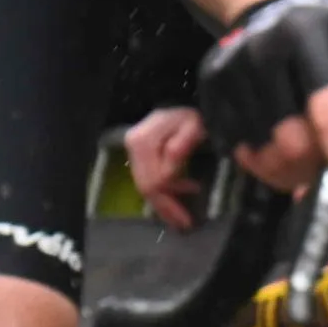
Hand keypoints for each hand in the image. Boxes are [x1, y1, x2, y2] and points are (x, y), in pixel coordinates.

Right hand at [123, 106, 212, 227]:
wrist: (187, 102)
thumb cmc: (193, 113)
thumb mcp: (194, 125)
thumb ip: (182, 145)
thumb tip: (169, 169)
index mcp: (143, 140)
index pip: (154, 178)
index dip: (172, 194)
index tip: (192, 205)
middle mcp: (133, 145)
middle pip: (145, 185)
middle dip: (165, 206)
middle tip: (185, 223)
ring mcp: (133, 150)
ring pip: (144, 185)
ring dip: (163, 203)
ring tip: (181, 218)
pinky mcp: (138, 154)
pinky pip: (146, 179)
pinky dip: (162, 192)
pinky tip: (178, 195)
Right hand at [193, 0, 327, 208]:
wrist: (288, 4)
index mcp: (312, 33)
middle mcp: (262, 45)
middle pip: (291, 143)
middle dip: (317, 167)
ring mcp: (230, 64)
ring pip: (261, 154)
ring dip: (290, 169)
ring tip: (308, 155)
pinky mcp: (208, 82)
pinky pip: (235, 148)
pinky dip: (263, 159)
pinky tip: (280, 140)